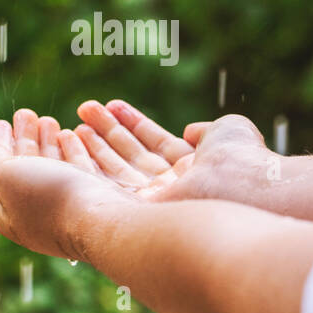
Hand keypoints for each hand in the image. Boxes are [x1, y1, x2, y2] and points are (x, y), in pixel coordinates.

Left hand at [0, 109, 128, 258]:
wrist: (103, 218)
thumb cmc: (50, 198)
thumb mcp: (7, 176)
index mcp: (11, 217)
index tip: (0, 124)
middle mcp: (38, 216)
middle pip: (26, 172)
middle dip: (23, 141)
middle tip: (26, 114)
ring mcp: (68, 209)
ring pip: (53, 169)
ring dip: (47, 141)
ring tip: (47, 120)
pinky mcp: (93, 199)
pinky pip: (79, 170)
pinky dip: (71, 150)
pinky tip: (71, 134)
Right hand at [75, 100, 273, 201]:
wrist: (239, 186)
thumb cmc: (241, 157)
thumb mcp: (226, 131)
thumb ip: (205, 130)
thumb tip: (191, 131)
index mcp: (190, 168)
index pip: (155, 143)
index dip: (133, 124)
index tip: (110, 105)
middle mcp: (168, 187)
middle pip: (130, 156)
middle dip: (106, 133)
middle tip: (83, 110)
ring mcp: (150, 200)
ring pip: (114, 168)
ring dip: (92, 145)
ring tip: (72, 123)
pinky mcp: (133, 207)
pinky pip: (103, 181)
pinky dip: (84, 160)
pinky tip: (71, 138)